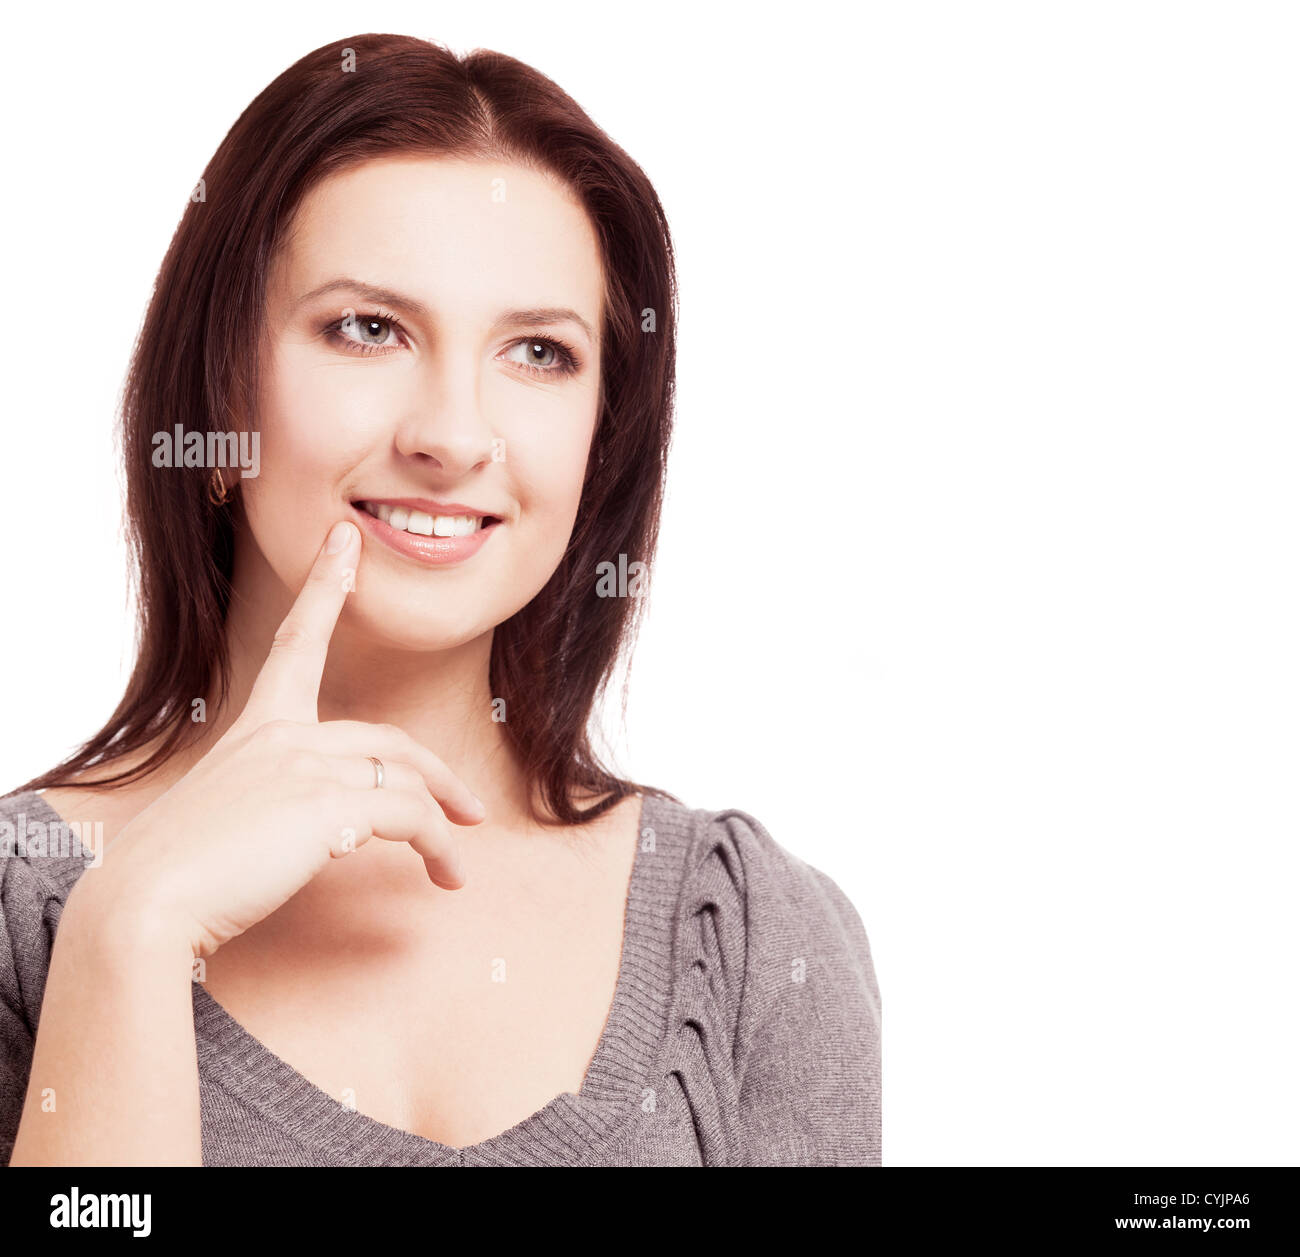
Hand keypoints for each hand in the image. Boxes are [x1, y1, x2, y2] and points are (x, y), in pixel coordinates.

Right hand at [69, 519, 485, 956]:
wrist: (143, 905)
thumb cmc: (177, 873)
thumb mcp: (224, 820)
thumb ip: (269, 805)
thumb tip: (313, 828)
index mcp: (255, 729)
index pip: (297, 643)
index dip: (325, 587)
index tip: (344, 541)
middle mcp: (284, 735)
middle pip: (388, 739)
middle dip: (438, 775)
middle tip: (468, 808)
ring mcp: (307, 765)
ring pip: (409, 778)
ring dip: (445, 822)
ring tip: (459, 861)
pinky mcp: (332, 804)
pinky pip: (412, 815)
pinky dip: (440, 847)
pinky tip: (447, 875)